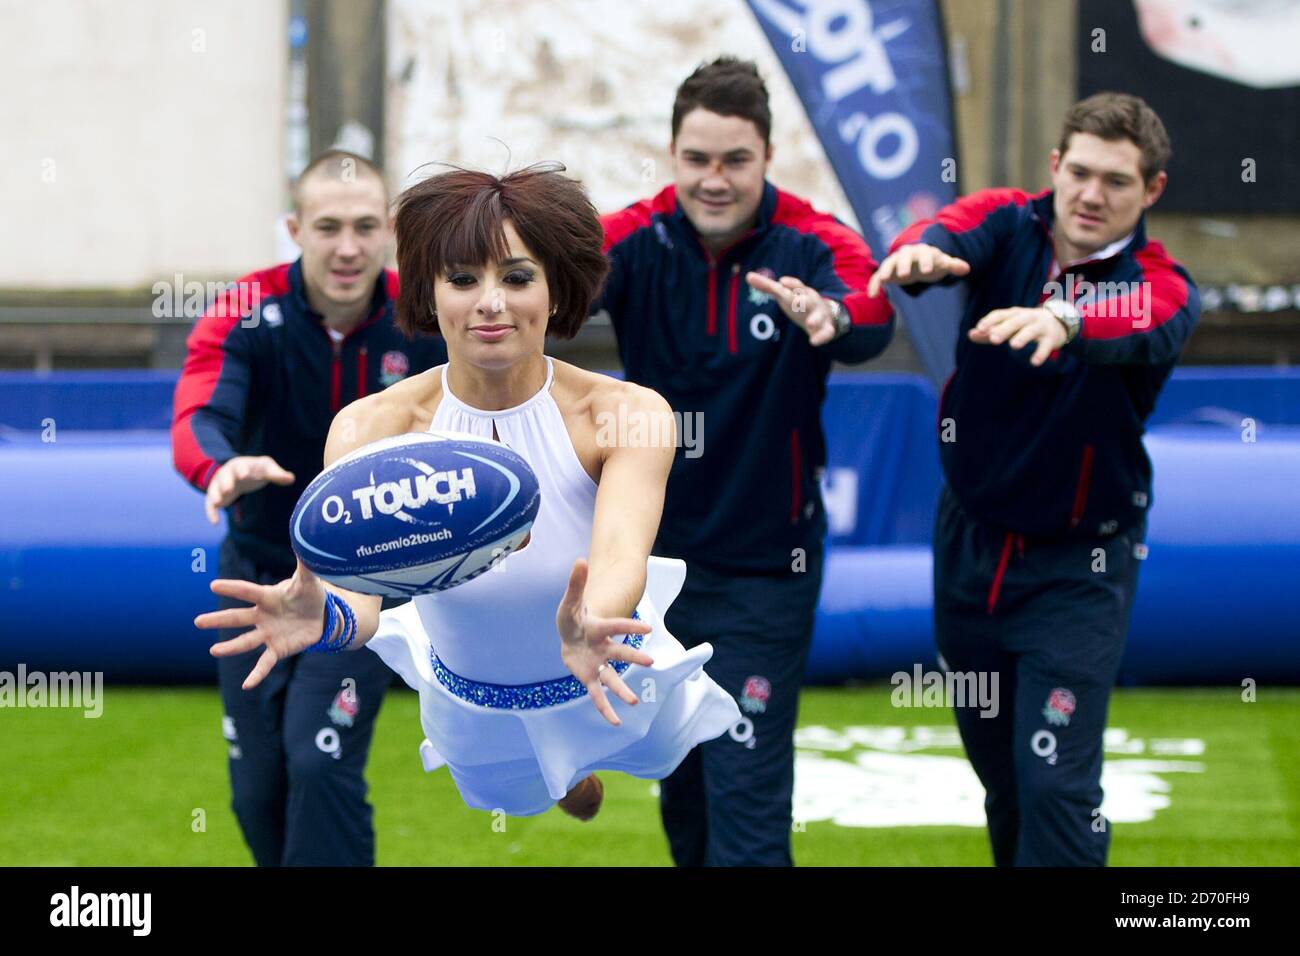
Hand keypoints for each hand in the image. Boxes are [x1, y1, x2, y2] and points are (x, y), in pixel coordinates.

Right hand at [195, 559, 327, 689]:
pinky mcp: (277, 649)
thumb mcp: (308, 579)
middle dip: (219, 620)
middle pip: (238, 618)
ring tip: (213, 651)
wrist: (320, 615)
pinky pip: (264, 663)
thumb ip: (305, 564)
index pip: (248, 592)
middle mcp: (262, 616)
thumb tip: (307, 541)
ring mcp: (268, 634)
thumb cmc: (308, 594)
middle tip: (197, 622)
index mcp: (267, 597)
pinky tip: (246, 685)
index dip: (233, 589)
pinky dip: (256, 675)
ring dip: (230, 648)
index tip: (213, 586)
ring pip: (246, 641)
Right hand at [204, 455, 295, 523]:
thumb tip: (291, 479)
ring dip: (216, 495)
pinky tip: (215, 522)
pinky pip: (210, 503)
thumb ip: (278, 474)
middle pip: (225, 476)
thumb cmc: (257, 470)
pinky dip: (211, 512)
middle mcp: (228, 473)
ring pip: (215, 489)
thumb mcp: (267, 469)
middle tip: (228, 489)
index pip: (241, 466)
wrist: (240, 472)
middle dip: (226, 482)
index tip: (243, 475)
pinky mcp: (216, 495)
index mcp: (242, 465)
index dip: (242, 470)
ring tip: (218, 503)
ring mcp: (220, 483)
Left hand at [556, 558, 653, 726]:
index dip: (630, 627)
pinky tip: (615, 722)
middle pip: (620, 653)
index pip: (616, 626)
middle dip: (634, 657)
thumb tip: (580, 560)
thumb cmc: (573, 617)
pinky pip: (598, 695)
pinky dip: (605, 708)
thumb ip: (576, 583)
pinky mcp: (590, 678)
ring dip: (623, 690)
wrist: (571, 634)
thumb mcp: (570, 601)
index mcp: (599, 628)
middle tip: (651, 663)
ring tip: (635, 703)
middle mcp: (603, 648)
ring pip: (612, 679)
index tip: (648, 629)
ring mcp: (599, 664)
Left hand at [745, 273, 837, 345]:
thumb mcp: (785, 294)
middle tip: (797, 302)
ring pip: (819, 316)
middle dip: (803, 301)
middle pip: (808, 300)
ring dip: (815, 319)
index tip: (782, 282)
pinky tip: (814, 342)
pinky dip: (821, 337)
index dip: (791, 284)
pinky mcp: (825, 328)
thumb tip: (748, 276)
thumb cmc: (800, 302)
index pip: (797, 286)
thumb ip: (767, 286)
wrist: (825, 314)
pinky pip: (826, 332)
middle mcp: (811, 302)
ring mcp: (819, 314)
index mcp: (801, 292)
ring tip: (810, 324)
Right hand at [867, 243, 970, 296]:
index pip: (925, 254)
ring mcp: (895, 262)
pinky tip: (872, 296)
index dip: (926, 261)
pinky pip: (878, 277)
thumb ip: (953, 265)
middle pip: (904, 258)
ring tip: (884, 281)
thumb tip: (966, 268)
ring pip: (888, 264)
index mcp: (923, 251)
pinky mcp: (886, 271)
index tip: (928, 270)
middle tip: (904, 275)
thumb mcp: (942, 263)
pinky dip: (874, 284)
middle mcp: (907, 254)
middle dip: (904, 265)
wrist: (916, 259)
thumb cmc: (931, 262)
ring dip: (886, 272)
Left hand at [968, 306, 1067, 365]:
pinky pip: (1046, 346)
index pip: (1000, 314)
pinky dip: (1041, 353)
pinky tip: (1034, 363)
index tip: (979, 329)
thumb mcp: (1009, 325)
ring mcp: (1040, 327)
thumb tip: (971, 334)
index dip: (990, 320)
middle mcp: (1027, 317)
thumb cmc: (1026, 325)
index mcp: (1014, 314)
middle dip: (1004, 329)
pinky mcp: (1051, 338)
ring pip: (1031, 331)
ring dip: (1022, 337)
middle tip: (993, 339)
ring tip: (1013, 346)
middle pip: (1015, 322)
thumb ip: (990, 331)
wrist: (1059, 322)